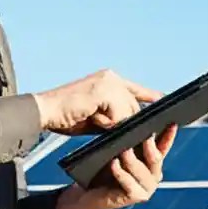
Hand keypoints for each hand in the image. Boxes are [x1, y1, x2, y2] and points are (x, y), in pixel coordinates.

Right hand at [32, 69, 161, 135]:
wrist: (45, 111)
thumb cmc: (67, 116)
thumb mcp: (97, 117)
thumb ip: (115, 118)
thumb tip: (132, 128)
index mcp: (108, 79)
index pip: (135, 89)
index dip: (149, 95)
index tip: (162, 100)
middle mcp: (110, 77)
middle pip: (134, 105)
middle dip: (131, 121)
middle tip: (114, 131)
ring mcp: (107, 82)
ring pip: (128, 111)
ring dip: (115, 123)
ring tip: (95, 121)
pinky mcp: (103, 90)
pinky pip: (119, 114)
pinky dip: (108, 122)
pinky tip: (94, 119)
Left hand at [54, 123, 178, 208]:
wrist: (90, 193)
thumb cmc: (103, 169)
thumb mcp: (116, 150)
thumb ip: (127, 140)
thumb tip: (130, 121)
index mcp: (152, 162)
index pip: (164, 146)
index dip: (169, 135)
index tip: (172, 123)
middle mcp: (153, 175)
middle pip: (156, 159)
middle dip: (150, 147)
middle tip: (145, 136)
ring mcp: (146, 188)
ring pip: (143, 172)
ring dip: (132, 160)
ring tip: (124, 150)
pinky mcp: (135, 197)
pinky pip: (130, 185)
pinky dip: (121, 174)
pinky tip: (114, 164)